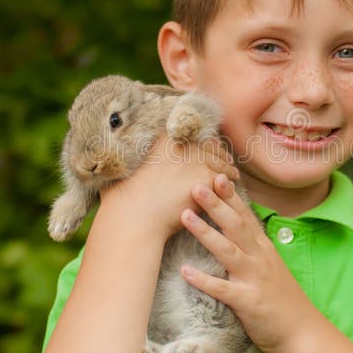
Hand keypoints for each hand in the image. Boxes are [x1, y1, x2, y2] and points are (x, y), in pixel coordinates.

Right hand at [98, 134, 238, 241]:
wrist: (134, 217)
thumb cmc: (123, 198)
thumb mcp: (122, 166)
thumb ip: (131, 154)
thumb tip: (119, 146)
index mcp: (161, 137)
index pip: (190, 134)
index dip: (200, 141)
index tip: (206, 147)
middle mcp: (179, 142)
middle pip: (207, 144)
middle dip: (217, 151)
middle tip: (225, 157)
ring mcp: (193, 157)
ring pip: (218, 159)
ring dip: (226, 164)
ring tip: (232, 171)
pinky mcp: (204, 175)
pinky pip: (224, 175)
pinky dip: (230, 180)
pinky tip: (233, 183)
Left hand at [178, 174, 320, 352]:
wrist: (303, 332)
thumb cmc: (282, 299)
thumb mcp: (270, 265)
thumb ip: (252, 247)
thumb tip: (233, 228)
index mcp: (263, 248)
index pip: (245, 216)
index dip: (230, 196)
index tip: (216, 174)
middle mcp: (259, 258)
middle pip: (235, 226)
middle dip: (215, 204)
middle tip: (196, 185)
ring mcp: (254, 279)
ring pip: (227, 250)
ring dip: (205, 232)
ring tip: (185, 216)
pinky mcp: (247, 302)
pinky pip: (222, 289)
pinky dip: (204, 280)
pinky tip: (185, 271)